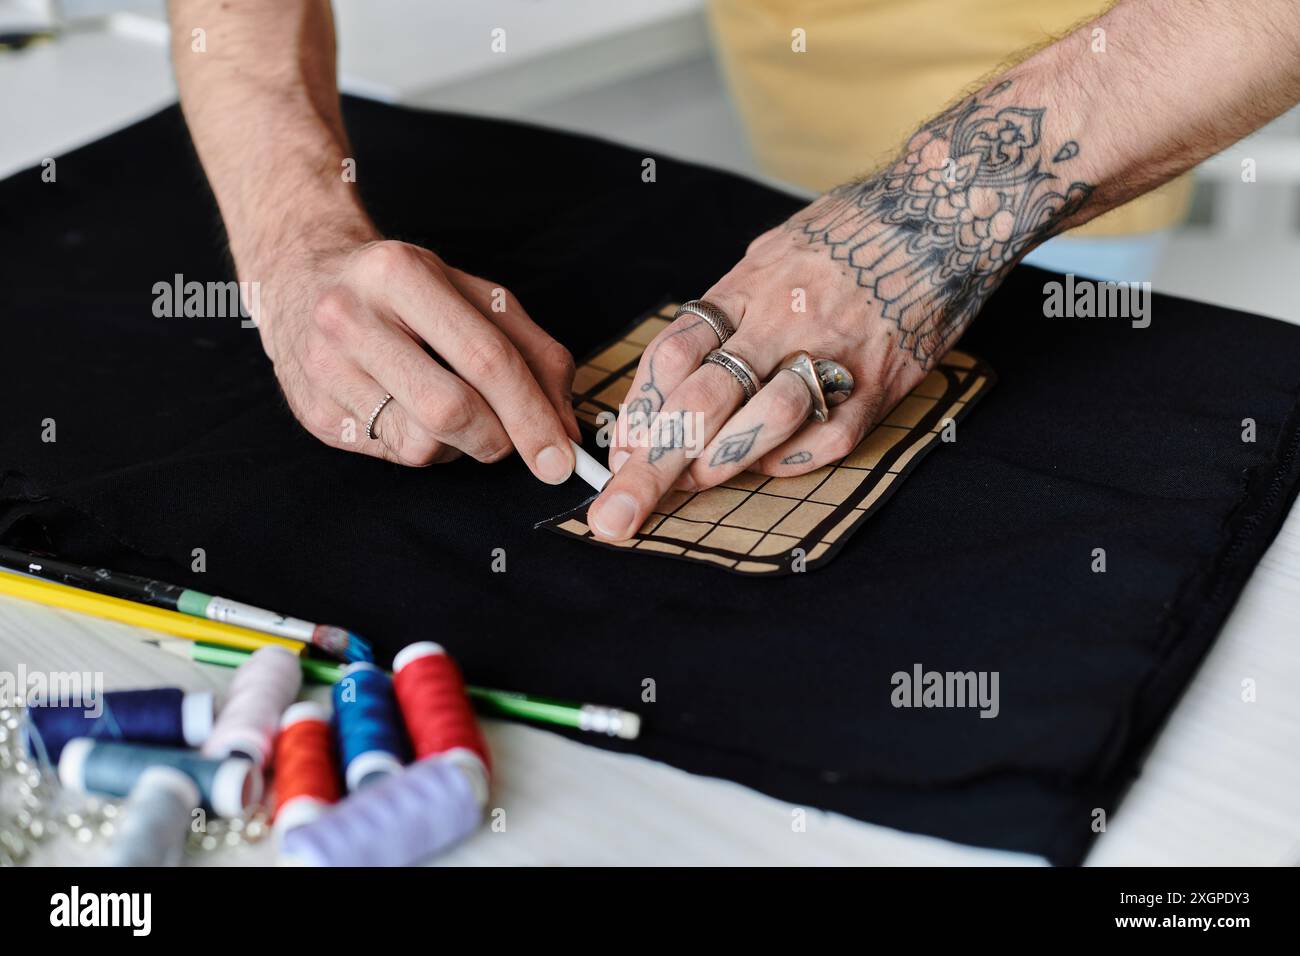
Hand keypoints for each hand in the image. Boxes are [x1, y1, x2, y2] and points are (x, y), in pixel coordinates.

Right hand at [252, 234, 580, 479]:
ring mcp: (325, 369)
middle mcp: (351, 318)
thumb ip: (533, 353)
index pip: (484, 358)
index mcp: (400, 275)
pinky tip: (414, 412)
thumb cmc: (403, 289)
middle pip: (451, 410)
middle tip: (512, 438)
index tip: (561, 456)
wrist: (301, 276)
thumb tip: (565, 428)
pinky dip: (424, 446)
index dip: (532, 414)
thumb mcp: (473, 295)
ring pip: (421, 444)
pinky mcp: (314, 414)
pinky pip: (393, 455)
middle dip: (499, 438)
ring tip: (453, 408)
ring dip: (460, 444)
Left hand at [587, 180, 989, 540]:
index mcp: (747, 286)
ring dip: (721, 462)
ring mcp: (835, 351)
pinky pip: (828, 438)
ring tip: (701, 479)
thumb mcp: (768, 254)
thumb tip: (671, 378)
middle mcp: (783, 319)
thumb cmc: (845, 236)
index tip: (617, 453)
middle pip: (701, 399)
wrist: (939, 209)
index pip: (672, 354)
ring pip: (764, 421)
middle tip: (619, 513)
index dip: (638, 411)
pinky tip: (771, 461)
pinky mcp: (881, 381)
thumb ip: (726, 313)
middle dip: (650, 466)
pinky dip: (790, 460)